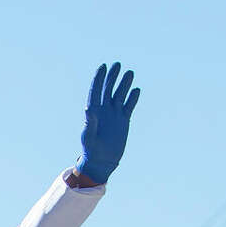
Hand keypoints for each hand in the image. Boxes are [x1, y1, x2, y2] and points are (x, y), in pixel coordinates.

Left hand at [76, 62, 138, 185]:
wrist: (102, 161)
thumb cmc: (91, 150)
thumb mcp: (88, 137)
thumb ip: (89, 123)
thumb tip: (89, 109)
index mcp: (94, 111)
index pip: (96, 90)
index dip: (99, 78)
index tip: (103, 66)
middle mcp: (104, 110)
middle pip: (108, 89)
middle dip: (112, 77)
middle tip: (117, 64)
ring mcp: (114, 114)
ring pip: (120, 95)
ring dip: (124, 84)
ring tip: (130, 73)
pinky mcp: (124, 120)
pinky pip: (129, 106)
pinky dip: (133, 98)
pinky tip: (137, 90)